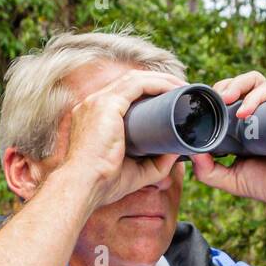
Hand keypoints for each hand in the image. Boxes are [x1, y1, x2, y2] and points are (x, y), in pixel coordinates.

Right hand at [59, 69, 184, 212]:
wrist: (83, 187)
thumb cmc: (102, 184)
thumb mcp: (135, 173)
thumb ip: (155, 164)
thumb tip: (177, 152)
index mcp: (93, 118)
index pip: (122, 95)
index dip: (146, 93)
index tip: (168, 101)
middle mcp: (92, 105)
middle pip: (130, 82)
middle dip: (158, 82)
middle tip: (181, 92)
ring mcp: (97, 101)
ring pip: (135, 78)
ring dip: (161, 80)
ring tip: (182, 88)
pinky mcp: (106, 104)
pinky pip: (138, 84)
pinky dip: (158, 83)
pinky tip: (174, 88)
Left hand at [187, 71, 265, 220]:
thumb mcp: (231, 181)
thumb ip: (207, 172)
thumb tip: (190, 152)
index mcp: (246, 124)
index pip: (229, 97)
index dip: (215, 95)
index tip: (202, 104)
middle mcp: (262, 112)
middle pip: (242, 84)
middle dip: (226, 85)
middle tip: (216, 99)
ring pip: (258, 82)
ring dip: (240, 86)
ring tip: (230, 102)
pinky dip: (260, 95)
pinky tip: (247, 111)